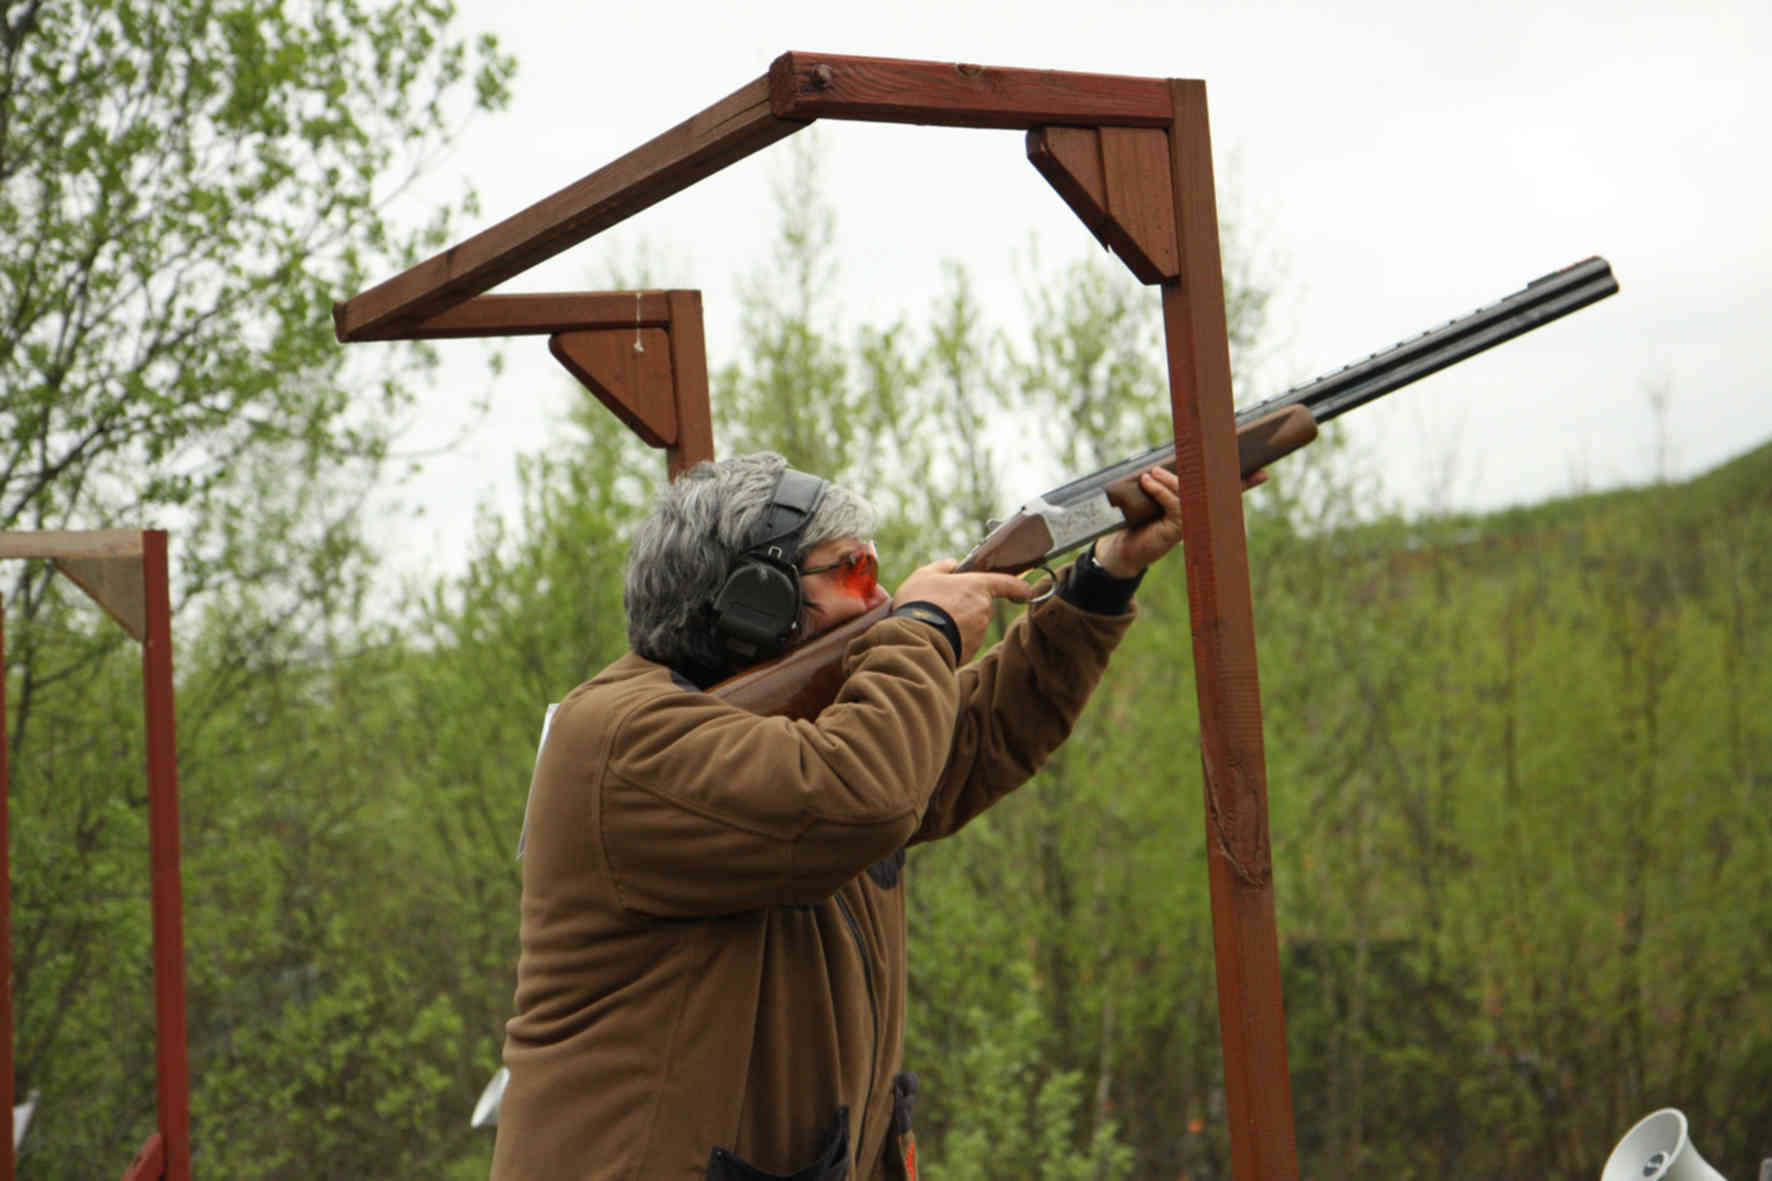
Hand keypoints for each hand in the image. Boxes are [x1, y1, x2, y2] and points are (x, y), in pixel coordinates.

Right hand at [893, 559, 1032, 662]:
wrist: (914, 637)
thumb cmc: (919, 602)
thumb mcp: (924, 575)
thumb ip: (942, 567)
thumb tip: (953, 564)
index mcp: (977, 586)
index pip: (1007, 583)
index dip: (1018, 586)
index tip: (1027, 591)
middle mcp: (984, 609)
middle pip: (983, 605)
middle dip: (969, 605)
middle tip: (945, 606)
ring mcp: (979, 631)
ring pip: (974, 624)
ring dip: (960, 623)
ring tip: (935, 622)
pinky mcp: (972, 650)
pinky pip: (966, 641)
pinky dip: (956, 639)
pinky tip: (938, 636)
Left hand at [1091, 466, 1267, 577]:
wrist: (1125, 548)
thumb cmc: (1140, 521)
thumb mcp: (1154, 499)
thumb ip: (1166, 484)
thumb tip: (1162, 461)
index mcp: (1198, 507)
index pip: (1223, 491)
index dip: (1244, 482)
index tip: (1264, 473)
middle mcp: (1198, 515)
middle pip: (1213, 491)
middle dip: (1220, 475)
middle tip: (1218, 455)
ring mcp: (1190, 522)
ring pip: (1188, 493)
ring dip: (1169, 479)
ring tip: (1152, 472)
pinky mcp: (1177, 529)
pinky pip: (1173, 503)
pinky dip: (1159, 490)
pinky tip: (1147, 481)